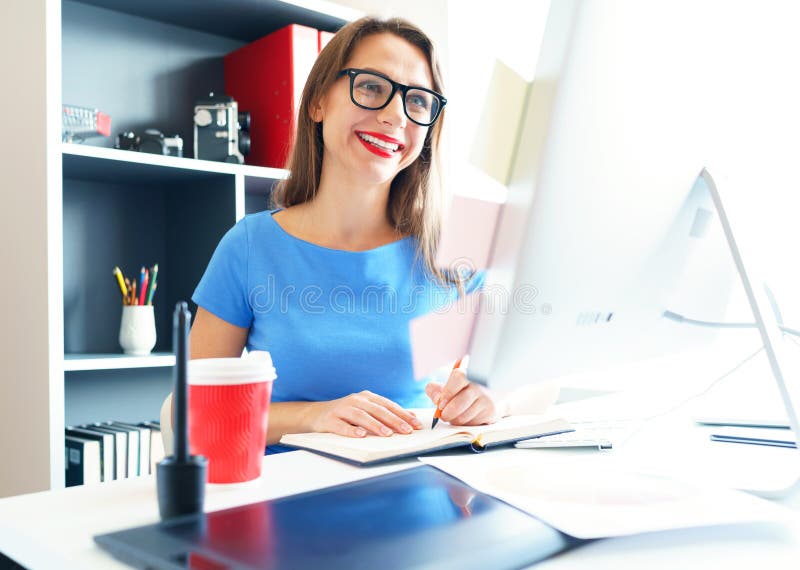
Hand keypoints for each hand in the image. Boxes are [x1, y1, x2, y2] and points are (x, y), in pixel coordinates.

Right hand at [308, 391, 422, 437]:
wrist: (315, 414)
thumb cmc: (346, 414)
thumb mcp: (366, 410)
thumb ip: (385, 413)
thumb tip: (411, 417)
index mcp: (366, 397)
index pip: (388, 405)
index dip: (403, 414)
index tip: (416, 425)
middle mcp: (355, 400)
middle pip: (377, 410)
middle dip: (394, 420)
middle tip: (406, 431)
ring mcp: (342, 409)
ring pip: (361, 416)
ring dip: (375, 425)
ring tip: (387, 434)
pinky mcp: (329, 420)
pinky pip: (341, 426)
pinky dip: (351, 430)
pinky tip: (361, 435)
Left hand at [425, 368, 507, 425]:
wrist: (487, 397)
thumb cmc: (461, 392)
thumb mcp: (447, 387)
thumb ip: (435, 390)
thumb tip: (437, 399)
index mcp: (467, 374)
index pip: (458, 378)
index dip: (447, 393)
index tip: (440, 404)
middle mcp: (479, 385)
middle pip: (459, 403)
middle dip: (447, 413)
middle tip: (443, 415)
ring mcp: (486, 399)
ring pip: (464, 417)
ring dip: (454, 420)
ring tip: (454, 417)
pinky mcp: (491, 412)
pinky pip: (472, 424)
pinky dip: (464, 425)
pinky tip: (465, 418)